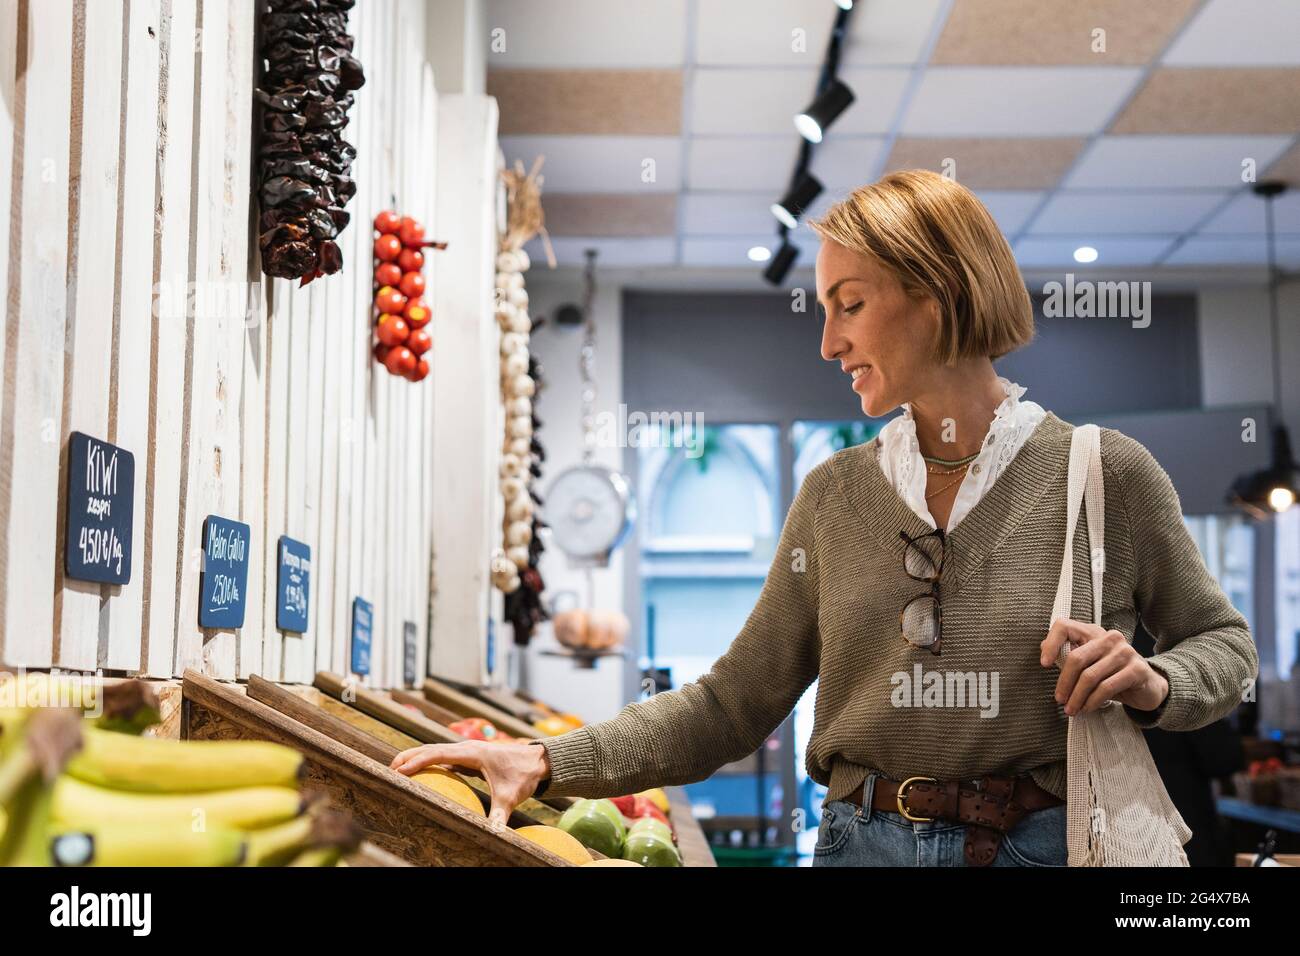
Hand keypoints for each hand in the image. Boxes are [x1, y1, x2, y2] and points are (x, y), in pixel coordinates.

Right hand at [390, 740, 550, 826]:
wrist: (539, 761)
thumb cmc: (524, 775)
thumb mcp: (510, 798)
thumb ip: (498, 816)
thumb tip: (493, 835)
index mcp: (472, 752)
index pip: (438, 754)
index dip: (417, 761)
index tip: (399, 770)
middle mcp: (467, 748)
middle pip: (431, 749)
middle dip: (409, 756)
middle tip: (388, 768)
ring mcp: (468, 751)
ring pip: (436, 751)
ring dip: (417, 757)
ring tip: (397, 769)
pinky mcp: (470, 757)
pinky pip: (445, 758)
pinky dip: (430, 762)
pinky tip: (422, 773)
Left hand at [1040, 617, 1169, 715]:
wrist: (1147, 687)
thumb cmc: (1112, 675)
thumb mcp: (1089, 664)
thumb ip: (1069, 655)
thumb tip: (1044, 650)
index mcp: (1093, 632)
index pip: (1064, 626)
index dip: (1051, 644)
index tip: (1044, 664)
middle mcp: (1109, 638)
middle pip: (1076, 658)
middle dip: (1064, 683)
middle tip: (1059, 700)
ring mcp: (1125, 652)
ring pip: (1090, 676)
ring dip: (1077, 697)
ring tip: (1072, 709)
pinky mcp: (1136, 669)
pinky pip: (1106, 687)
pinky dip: (1092, 701)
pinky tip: (1087, 708)